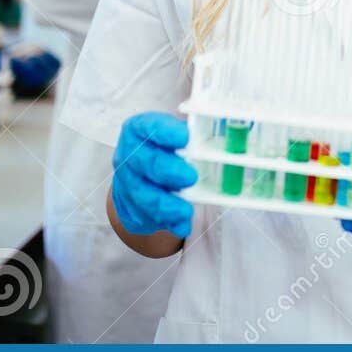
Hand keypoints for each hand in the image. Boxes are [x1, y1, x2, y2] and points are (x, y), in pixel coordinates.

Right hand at [112, 112, 197, 237]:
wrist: (139, 176)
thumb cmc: (163, 150)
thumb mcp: (175, 134)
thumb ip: (194, 135)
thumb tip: (226, 137)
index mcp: (139, 130)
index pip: (148, 126)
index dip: (166, 132)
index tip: (185, 137)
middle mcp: (128, 155)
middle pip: (146, 163)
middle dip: (169, 171)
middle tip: (191, 177)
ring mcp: (126, 183)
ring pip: (143, 194)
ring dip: (166, 204)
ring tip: (186, 210)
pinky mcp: (130, 208)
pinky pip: (145, 217)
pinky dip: (166, 222)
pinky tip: (181, 225)